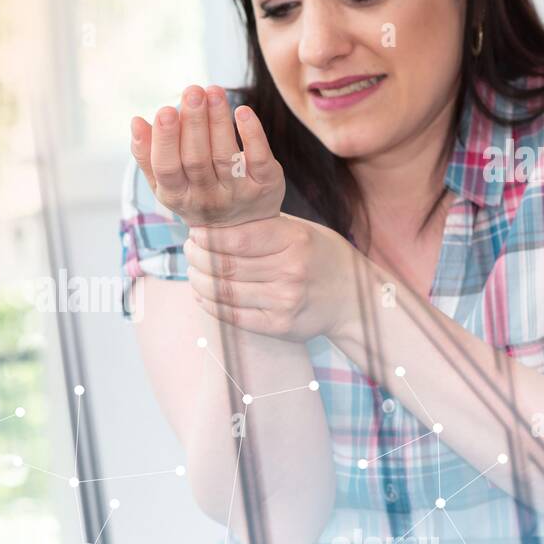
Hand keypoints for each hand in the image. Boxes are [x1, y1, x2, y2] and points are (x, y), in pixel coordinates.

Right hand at [131, 84, 285, 227]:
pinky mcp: (265, 184)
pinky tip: (243, 111)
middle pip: (197, 160)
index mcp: (177, 196)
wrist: (242, 227)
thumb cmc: (197, 194)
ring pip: (225, 156)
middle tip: (192, 91)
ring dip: (219, 121)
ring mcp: (237, 193)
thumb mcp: (167, 183)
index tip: (165, 110)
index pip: (167, 169)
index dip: (165, 141)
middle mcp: (206, 198)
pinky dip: (253, 135)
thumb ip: (148, 155)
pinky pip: (259, 159)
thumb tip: (136, 122)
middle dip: (194, 124)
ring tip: (213, 91)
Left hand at [183, 214, 362, 342]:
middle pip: (226, 266)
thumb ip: (265, 225)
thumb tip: (217, 217)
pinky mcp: (279, 326)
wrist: (353, 300)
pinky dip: (211, 305)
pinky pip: (233, 316)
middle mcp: (291, 271)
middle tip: (189, 250)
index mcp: (295, 240)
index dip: (208, 237)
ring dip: (199, 281)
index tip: (195, 233)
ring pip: (225, 291)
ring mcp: (285, 301)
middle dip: (198, 257)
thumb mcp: (302, 231)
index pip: (237, 239)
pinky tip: (202, 295)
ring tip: (193, 272)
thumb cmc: (321, 258)